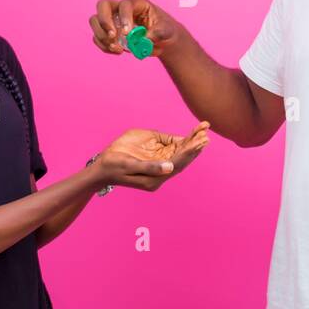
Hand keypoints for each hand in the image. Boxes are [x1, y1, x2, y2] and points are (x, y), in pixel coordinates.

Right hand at [89, 0, 181, 57]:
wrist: (161, 40)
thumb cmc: (164, 30)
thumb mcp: (166, 31)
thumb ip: (157, 34)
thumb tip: (144, 39)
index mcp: (137, 3)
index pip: (124, 5)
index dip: (124, 17)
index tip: (128, 33)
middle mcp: (121, 8)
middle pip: (102, 6)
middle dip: (104, 21)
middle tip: (113, 36)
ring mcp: (112, 19)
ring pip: (94, 21)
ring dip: (102, 36)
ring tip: (117, 48)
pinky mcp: (108, 32)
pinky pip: (97, 37)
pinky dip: (104, 46)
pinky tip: (117, 51)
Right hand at [93, 121, 210, 190]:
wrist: (103, 167)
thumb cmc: (113, 166)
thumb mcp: (129, 166)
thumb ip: (150, 167)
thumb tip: (170, 167)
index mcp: (155, 178)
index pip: (177, 163)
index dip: (189, 152)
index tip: (199, 141)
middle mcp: (161, 172)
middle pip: (182, 158)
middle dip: (194, 145)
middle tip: (206, 133)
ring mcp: (160, 164)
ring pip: (180, 153)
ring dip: (192, 141)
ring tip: (204, 129)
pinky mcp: (156, 155)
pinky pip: (173, 148)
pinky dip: (184, 140)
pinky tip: (193, 133)